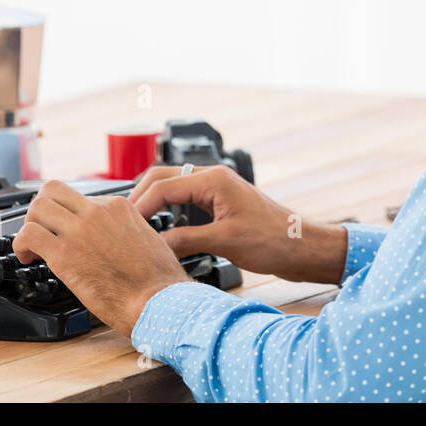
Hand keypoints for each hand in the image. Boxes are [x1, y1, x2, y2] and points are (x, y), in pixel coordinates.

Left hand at [12, 180, 189, 338]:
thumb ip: (127, 230)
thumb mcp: (149, 240)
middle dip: (42, 210)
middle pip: (53, 190)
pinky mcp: (64, 255)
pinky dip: (20, 246)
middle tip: (43, 230)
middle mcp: (97, 213)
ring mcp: (79, 231)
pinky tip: (27, 258)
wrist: (159, 301)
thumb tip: (115, 238)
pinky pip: (28, 235)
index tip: (66, 232)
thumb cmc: (159, 282)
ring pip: (37, 208)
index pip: (81, 198)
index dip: (69, 216)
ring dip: (29, 226)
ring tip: (33, 246)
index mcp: (119, 207)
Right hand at [129, 165, 348, 285]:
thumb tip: (154, 246)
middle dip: (141, 197)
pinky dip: (169, 211)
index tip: (124, 225)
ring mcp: (217, 190)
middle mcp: (214, 178)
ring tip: (137, 226)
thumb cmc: (274, 240)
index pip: (163, 185)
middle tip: (123, 222)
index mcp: (214, 179)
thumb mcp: (225, 242)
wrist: (303, 247)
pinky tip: (162, 229)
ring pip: (173, 188)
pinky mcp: (221, 204)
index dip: (140, 206)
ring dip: (154, 203)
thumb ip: (186, 240)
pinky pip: (186, 201)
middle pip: (163, 178)